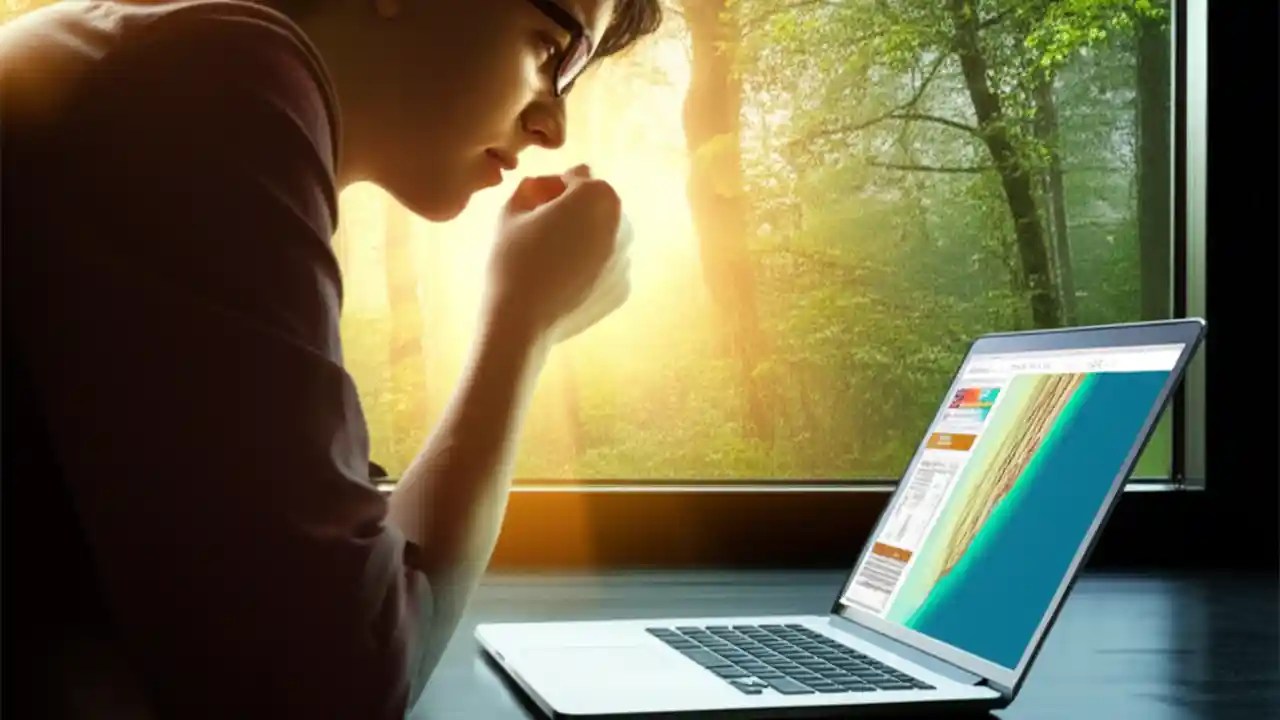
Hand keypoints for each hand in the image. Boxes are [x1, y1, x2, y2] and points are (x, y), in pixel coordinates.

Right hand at [484, 165, 631, 345]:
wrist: (522, 320)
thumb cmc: (514, 258)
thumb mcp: (512, 211)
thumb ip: (534, 186)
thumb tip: (543, 184)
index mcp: (598, 195)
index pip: (576, 178)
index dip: (549, 186)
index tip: (530, 203)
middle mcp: (622, 223)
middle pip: (594, 207)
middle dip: (570, 210)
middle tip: (538, 227)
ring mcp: (626, 259)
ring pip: (602, 237)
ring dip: (581, 237)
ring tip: (548, 255)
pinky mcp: (622, 288)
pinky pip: (605, 266)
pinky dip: (589, 266)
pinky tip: (561, 278)